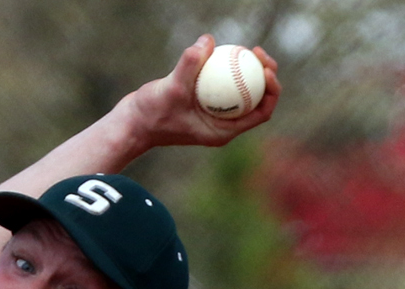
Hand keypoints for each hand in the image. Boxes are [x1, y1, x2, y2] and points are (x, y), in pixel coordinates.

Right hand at [119, 35, 280, 151]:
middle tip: (256, 52)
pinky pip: (223, 84)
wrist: (132, 123)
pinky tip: (220, 50)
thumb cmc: (151, 113)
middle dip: (264, 75)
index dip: (271, 89)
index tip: (265, 68)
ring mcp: (215, 114)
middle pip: (257, 99)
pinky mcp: (205, 102)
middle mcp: (224, 124)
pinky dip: (225, 68)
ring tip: (243, 48)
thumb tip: (207, 40)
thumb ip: (190, 65)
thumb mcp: (171, 89)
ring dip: (246, 70)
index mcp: (224, 131)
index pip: (261, 112)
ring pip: (241, 90)